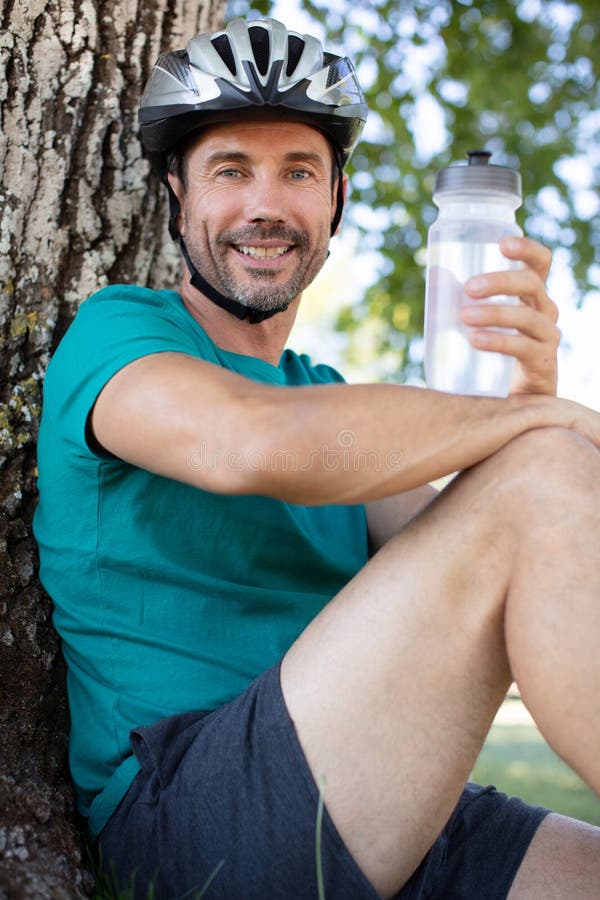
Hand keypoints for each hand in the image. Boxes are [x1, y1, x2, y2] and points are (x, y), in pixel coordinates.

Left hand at [461, 237, 559, 395]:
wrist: (509, 398)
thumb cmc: (491, 351)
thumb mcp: (478, 320)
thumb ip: (460, 298)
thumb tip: (436, 273)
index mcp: (531, 295)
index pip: (540, 263)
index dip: (527, 249)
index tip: (502, 244)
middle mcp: (545, 311)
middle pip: (532, 283)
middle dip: (500, 281)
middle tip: (469, 287)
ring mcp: (547, 337)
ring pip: (527, 315)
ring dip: (495, 313)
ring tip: (464, 315)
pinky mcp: (543, 363)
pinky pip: (523, 347)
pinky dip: (498, 342)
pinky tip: (475, 340)